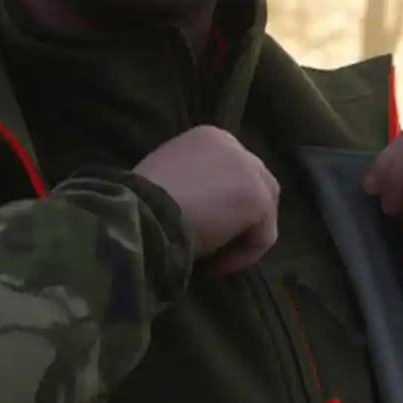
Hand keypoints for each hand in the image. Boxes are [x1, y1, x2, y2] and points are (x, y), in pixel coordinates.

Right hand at [135, 126, 279, 275]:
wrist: (138, 213)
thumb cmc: (140, 202)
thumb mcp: (170, 178)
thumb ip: (198, 182)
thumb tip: (213, 208)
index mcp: (211, 137)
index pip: (234, 172)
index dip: (223, 205)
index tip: (199, 229)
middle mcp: (236, 146)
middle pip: (257, 188)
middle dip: (242, 220)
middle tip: (213, 246)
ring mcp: (251, 170)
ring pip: (264, 213)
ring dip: (242, 238)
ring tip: (211, 257)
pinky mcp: (259, 198)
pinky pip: (263, 237)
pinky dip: (243, 256)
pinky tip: (213, 264)